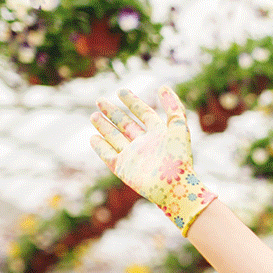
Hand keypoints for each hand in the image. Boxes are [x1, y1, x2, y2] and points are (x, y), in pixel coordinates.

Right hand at [90, 87, 218, 234]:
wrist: (173, 186)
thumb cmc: (179, 157)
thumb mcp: (179, 127)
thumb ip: (173, 107)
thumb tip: (162, 86)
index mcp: (158, 134)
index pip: (144, 113)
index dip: (132, 102)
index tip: (121, 91)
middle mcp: (144, 143)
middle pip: (126, 124)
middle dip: (113, 112)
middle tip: (99, 100)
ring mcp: (133, 156)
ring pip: (115, 138)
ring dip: (104, 127)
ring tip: (93, 115)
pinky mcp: (123, 168)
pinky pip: (109, 156)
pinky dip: (100, 147)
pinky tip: (93, 137)